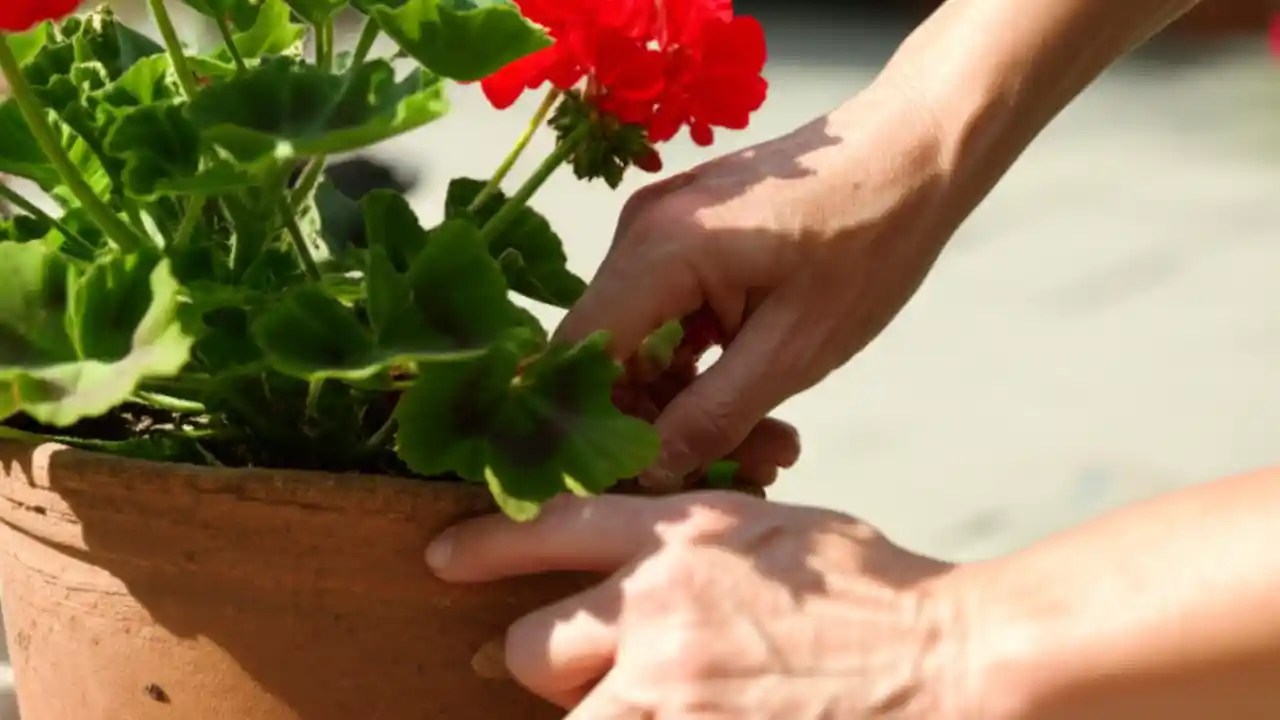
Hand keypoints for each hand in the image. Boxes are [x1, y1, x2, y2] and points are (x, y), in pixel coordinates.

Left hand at [427, 492, 973, 718]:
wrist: (948, 663)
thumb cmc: (876, 596)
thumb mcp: (777, 534)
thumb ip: (702, 544)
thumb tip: (647, 567)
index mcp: (685, 535)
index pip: (552, 525)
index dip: (484, 541)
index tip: (441, 556)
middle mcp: (659, 608)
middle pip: (533, 642)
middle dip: (530, 657)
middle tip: (530, 663)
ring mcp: (669, 688)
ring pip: (569, 715)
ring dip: (589, 714)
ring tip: (633, 700)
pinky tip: (673, 709)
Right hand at [558, 79, 957, 488]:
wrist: (914, 152)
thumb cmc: (870, 242)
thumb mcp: (796, 349)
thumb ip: (715, 415)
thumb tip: (653, 471)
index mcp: (659, 250)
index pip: (580, 354)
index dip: (597, 427)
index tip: (649, 479)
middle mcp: (640, 233)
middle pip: (612, 356)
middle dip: (665, 425)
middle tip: (749, 469)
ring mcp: (660, 231)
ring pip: (645, 346)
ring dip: (694, 405)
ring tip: (774, 447)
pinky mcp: (685, 240)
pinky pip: (670, 321)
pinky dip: (705, 368)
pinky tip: (761, 407)